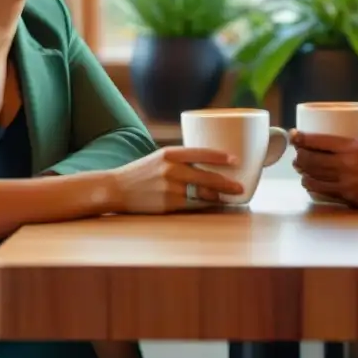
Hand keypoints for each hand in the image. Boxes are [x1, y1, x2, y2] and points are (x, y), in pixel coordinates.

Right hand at [110, 146, 244, 213]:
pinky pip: (192, 205)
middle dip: (226, 184)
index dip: (221, 157)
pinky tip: (213, 205)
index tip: (236, 160)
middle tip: (240, 188)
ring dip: (218, 197)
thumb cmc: (142, 172)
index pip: (201, 153)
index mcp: (170, 153)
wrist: (117, 188)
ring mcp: (169, 188)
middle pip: (206, 177)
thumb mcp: (160, 158)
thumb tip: (211, 164)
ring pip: (202, 194)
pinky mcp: (167, 204)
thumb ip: (182, 160)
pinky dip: (205, 205)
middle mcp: (171, 169)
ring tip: (230, 198)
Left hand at [291, 131, 357, 207]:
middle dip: (299, 155)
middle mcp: (346, 163)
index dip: (301, 138)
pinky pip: (321, 191)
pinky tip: (311, 182)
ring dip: (303, 171)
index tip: (294, 135)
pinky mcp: (347, 197)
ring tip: (301, 168)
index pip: (318, 140)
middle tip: (297, 153)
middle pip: (310, 159)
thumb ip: (352, 146)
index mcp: (352, 146)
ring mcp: (345, 182)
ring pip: (312, 176)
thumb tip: (334, 144)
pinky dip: (312, 185)